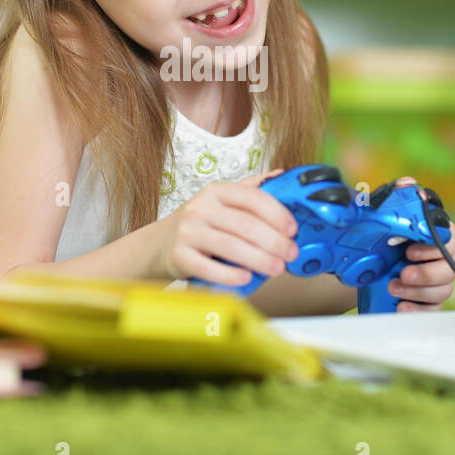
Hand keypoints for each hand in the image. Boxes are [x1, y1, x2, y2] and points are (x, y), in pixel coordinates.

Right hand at [155, 169, 298, 284]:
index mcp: (217, 191)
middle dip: (274, 241)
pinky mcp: (179, 256)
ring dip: (259, 259)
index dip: (278, 214)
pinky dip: (230, 275)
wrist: (161, 243)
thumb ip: (252, 189)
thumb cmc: (202, 223)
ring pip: (230, 246)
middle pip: (245, 225)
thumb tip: (283, 176)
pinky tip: (247, 279)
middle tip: (291, 254)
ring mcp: (188, 232)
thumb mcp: (223, 201)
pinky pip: (208, 268)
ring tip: (277, 268)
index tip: (293, 230)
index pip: (253, 198)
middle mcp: (200, 208)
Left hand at [386, 176, 454, 311]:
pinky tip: (401, 307)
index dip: (433, 247)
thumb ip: (395, 197)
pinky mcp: (427, 303)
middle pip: (451, 269)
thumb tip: (408, 183)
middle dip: (426, 273)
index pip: (451, 239)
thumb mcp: (380, 216)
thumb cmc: (379, 237)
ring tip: (393, 287)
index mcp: (436, 235)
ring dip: (418, 291)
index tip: (410, 250)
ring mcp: (436, 283)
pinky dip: (417, 310)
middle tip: (402, 272)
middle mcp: (442, 259)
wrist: (361, 266)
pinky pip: (432, 311)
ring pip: (443, 291)